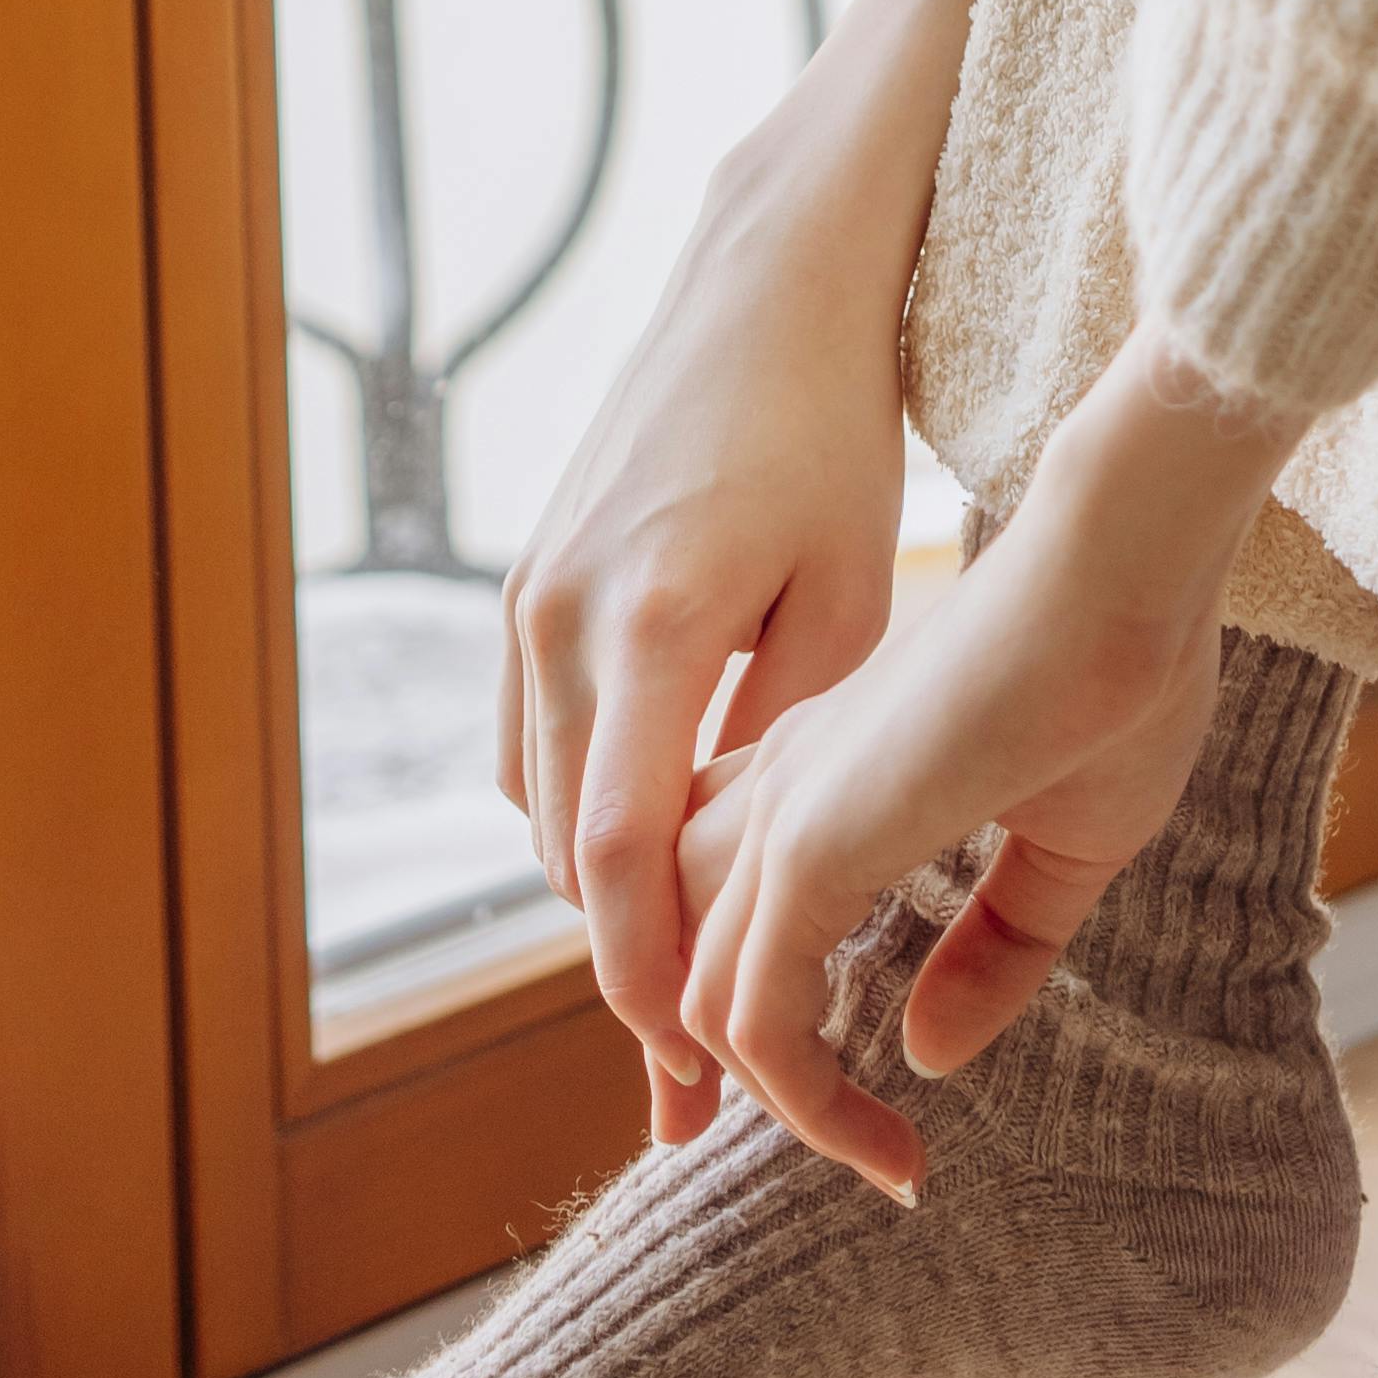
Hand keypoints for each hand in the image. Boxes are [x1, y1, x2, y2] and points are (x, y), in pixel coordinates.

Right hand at [498, 0, 979, 1141]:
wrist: (767, 274)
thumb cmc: (838, 428)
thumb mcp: (852, 589)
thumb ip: (795, 734)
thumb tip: (767, 864)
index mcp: (645, 629)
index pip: (619, 863)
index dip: (654, 991)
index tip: (702, 1089)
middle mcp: (556, 622)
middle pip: (568, 859)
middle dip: (629, 982)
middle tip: (693, 1102)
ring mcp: (526, 595)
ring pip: (545, 809)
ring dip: (607, 904)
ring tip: (690, 1011)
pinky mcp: (532, 577)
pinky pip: (541, 743)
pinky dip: (591, 819)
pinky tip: (662, 869)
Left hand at [669, 318, 1300, 1190]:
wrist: (1129, 571)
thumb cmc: (1120, 675)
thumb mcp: (1063, 848)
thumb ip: (991, 949)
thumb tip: (928, 1055)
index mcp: (829, 769)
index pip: (733, 903)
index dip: (772, 1011)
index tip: (878, 1100)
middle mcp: (779, 788)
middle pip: (687, 960)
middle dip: (742, 1080)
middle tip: (860, 1148)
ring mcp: (783, 814)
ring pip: (700, 1004)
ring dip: (783, 1106)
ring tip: (881, 1154)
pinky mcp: (810, 847)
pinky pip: (755, 1020)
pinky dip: (807, 1105)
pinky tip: (891, 1142)